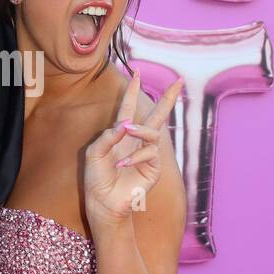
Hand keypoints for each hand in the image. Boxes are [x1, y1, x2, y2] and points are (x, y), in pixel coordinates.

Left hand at [83, 71, 183, 229]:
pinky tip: (122, 164)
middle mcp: (136, 140)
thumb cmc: (96, 177)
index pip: (128, 108)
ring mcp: (147, 154)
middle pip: (156, 116)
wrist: (103, 201)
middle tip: (179, 82)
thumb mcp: (94, 153)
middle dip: (167, 99)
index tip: (137, 72)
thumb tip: (126, 124)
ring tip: (127, 130)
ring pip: (153, 132)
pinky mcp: (153, 168)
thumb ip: (108, 136)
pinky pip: (149, 153)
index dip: (132, 91)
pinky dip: (136, 155)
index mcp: (120, 134)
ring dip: (140, 129)